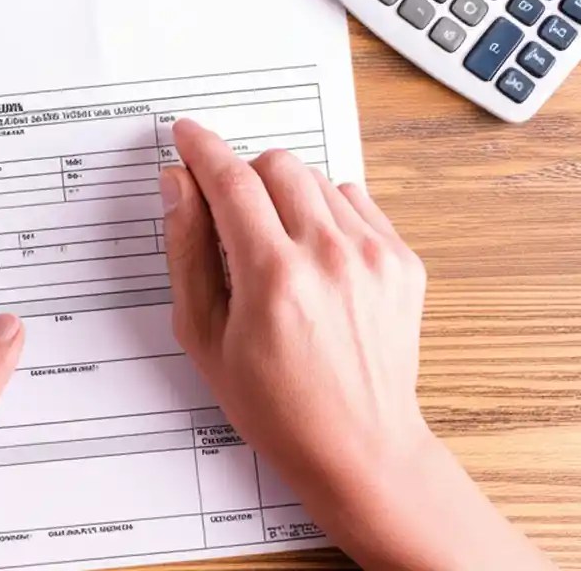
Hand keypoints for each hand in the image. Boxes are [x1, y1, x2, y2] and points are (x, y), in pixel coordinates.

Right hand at [159, 119, 554, 569]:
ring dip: (286, 194)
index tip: (187, 135)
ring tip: (276, 247)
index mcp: (274, 276)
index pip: (230, 180)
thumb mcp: (206, 337)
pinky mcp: (402, 261)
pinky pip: (356, 201)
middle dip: (244, 175)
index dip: (202, 149)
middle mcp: (329, 255)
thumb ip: (188, 252)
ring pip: (317, 178)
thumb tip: (178, 187)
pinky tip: (314, 257)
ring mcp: (373, 255)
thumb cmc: (276, 405)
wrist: (360, 446)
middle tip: (230, 214)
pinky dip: (327, 212)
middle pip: (276, 164)